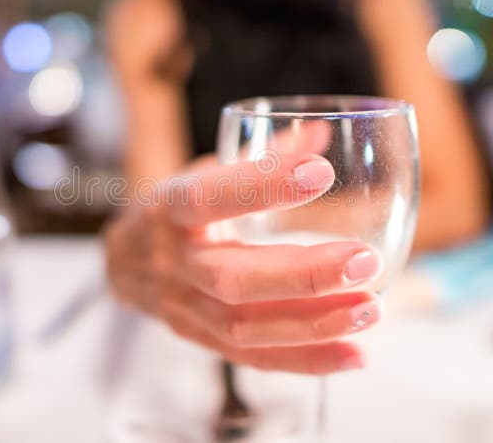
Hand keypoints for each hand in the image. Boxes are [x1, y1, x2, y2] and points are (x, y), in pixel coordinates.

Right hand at [104, 153, 381, 374]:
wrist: (121, 263)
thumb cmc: (173, 210)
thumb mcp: (202, 172)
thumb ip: (262, 155)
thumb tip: (325, 131)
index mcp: (169, 208)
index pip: (208, 197)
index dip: (260, 185)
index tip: (320, 170)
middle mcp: (172, 262)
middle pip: (231, 277)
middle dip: (302, 274)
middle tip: (364, 261)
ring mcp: (182, 308)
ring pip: (244, 327)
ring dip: (313, 324)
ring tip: (371, 310)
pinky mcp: (198, 339)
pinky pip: (252, 358)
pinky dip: (306, 360)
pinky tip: (355, 354)